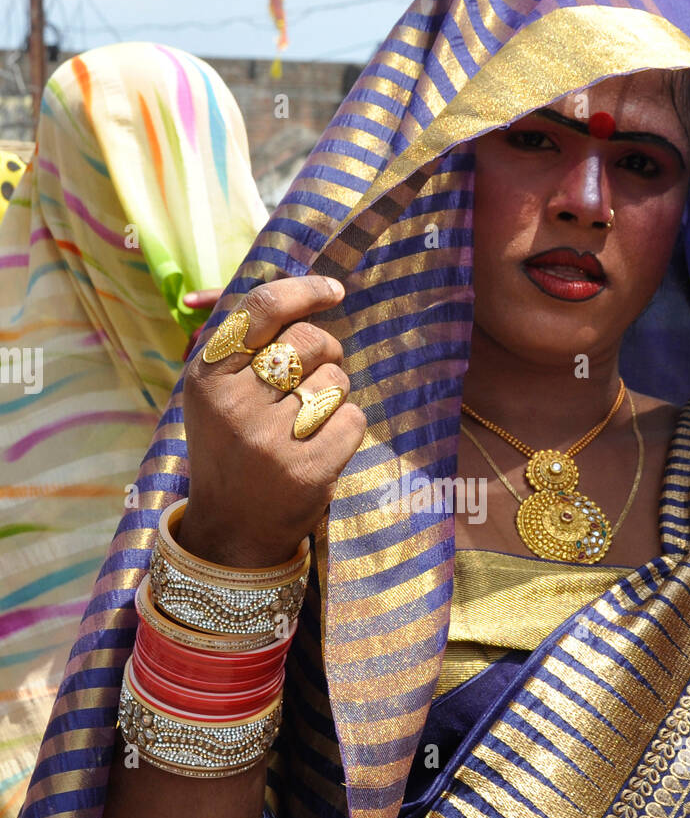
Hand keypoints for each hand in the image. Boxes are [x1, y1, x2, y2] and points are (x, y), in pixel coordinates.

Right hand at [179, 275, 366, 566]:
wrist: (232, 527)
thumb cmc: (231, 444)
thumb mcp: (215, 393)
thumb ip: (247, 343)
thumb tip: (307, 292)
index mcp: (207, 377)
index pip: (263, 309)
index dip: (305, 290)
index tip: (333, 290)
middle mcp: (235, 405)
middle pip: (310, 340)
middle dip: (326, 350)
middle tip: (317, 372)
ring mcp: (271, 440)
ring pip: (336, 380)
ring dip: (334, 394)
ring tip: (308, 419)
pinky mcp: (307, 470)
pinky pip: (354, 418)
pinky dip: (347, 426)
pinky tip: (322, 444)